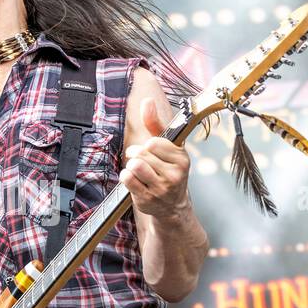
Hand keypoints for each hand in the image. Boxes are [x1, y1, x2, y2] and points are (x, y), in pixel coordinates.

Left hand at [119, 97, 190, 219]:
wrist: (172, 206)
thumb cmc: (168, 171)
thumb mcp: (167, 147)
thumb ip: (155, 124)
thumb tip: (147, 101)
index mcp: (182, 159)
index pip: (154, 143)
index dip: (146, 145)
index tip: (148, 150)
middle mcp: (175, 174)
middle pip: (142, 154)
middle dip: (135, 155)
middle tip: (139, 160)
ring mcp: (161, 189)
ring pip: (135, 166)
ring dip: (130, 166)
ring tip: (137, 170)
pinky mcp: (148, 199)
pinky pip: (127, 179)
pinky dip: (126, 177)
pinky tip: (133, 180)